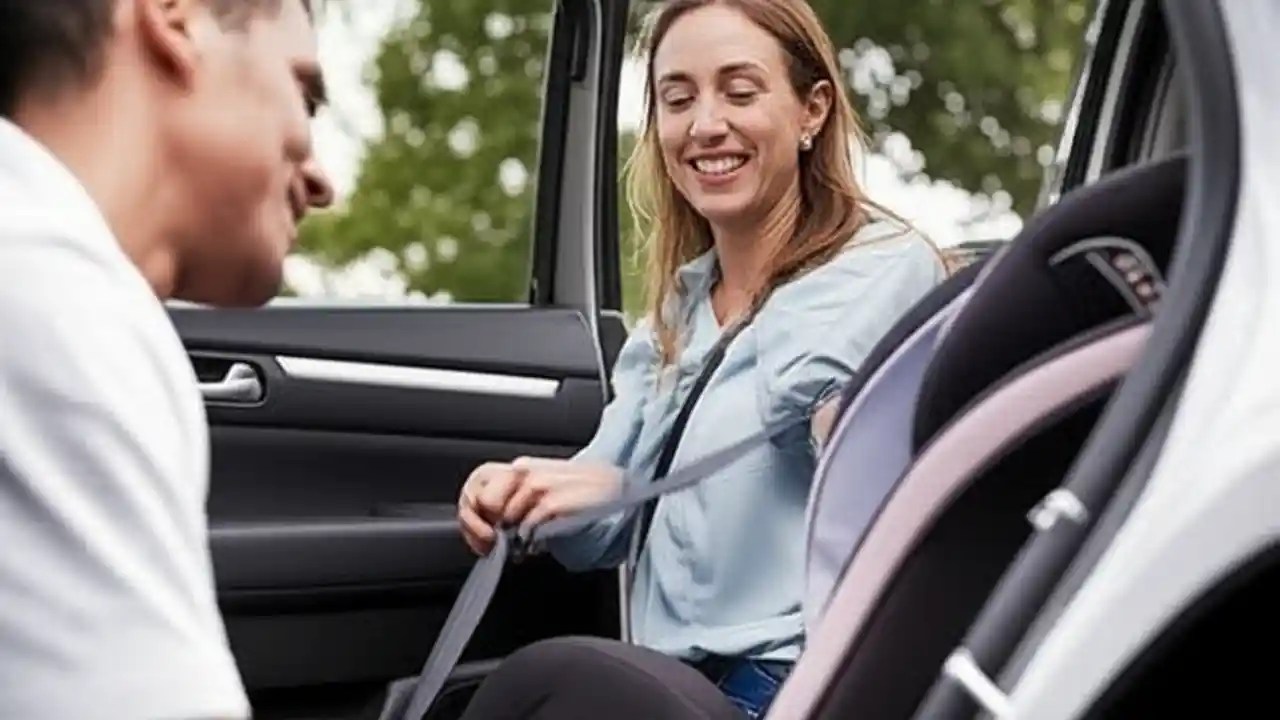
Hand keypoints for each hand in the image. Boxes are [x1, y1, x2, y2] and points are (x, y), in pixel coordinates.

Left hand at [457, 458, 622, 555]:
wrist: (612, 486)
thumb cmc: (577, 492)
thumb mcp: (540, 490)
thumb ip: (513, 501)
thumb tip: (489, 526)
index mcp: (519, 468)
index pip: (477, 485)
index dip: (473, 513)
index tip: (481, 534)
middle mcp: (524, 471)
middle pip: (485, 501)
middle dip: (489, 526)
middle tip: (499, 542)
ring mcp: (538, 484)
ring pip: (505, 517)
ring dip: (513, 536)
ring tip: (525, 543)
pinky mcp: (551, 501)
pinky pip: (527, 527)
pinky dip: (530, 540)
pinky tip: (538, 543)